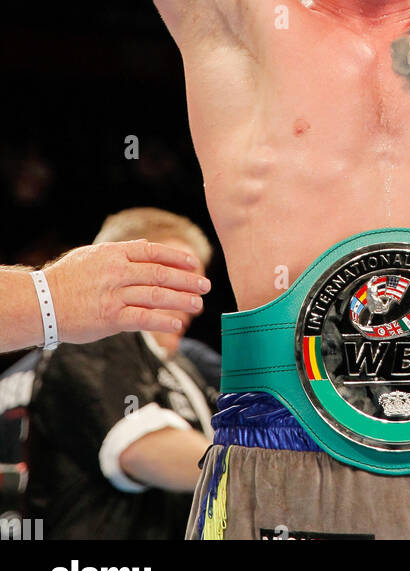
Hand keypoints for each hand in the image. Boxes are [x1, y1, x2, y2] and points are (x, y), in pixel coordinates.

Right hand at [43, 238, 209, 343]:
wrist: (42, 303)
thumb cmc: (65, 279)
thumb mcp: (92, 255)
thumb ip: (119, 252)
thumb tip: (145, 247)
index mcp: (115, 254)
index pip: (153, 252)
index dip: (177, 257)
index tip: (194, 262)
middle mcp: (118, 272)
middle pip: (161, 273)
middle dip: (187, 279)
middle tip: (205, 285)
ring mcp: (115, 295)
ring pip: (157, 295)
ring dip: (182, 300)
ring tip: (198, 304)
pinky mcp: (111, 318)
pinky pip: (144, 318)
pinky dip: (163, 320)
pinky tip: (177, 323)